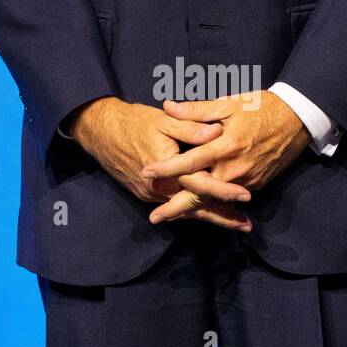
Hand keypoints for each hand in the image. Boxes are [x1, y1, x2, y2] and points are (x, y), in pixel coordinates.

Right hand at [70, 96, 254, 230]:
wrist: (100, 131)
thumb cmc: (133, 122)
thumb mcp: (163, 120)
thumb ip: (191, 127)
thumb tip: (217, 131)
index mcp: (166, 169)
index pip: (201, 184)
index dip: (224, 190)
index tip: (246, 196)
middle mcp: (158, 189)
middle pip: (195, 206)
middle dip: (222, 216)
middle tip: (247, 225)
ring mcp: (150, 195)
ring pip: (184, 209)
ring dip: (209, 215)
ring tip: (234, 223)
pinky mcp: (145, 194)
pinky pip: (173, 205)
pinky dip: (191, 210)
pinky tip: (206, 213)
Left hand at [139, 91, 310, 223]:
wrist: (297, 119)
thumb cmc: (260, 107)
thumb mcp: (228, 103)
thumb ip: (197, 110)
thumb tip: (168, 107)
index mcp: (225, 146)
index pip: (190, 162)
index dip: (167, 168)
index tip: (146, 173)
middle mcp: (235, 169)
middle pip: (200, 194)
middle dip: (176, 208)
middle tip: (154, 218)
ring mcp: (247, 180)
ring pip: (215, 200)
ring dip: (193, 209)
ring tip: (170, 216)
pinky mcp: (256, 184)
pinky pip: (229, 197)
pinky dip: (213, 204)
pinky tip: (197, 208)